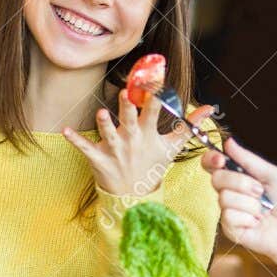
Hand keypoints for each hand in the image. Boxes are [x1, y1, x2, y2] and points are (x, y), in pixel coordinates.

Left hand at [64, 89, 214, 197]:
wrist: (135, 196)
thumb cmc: (152, 165)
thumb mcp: (172, 147)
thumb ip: (190, 125)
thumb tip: (210, 108)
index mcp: (148, 134)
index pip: (154, 112)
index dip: (156, 96)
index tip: (156, 80)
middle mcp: (131, 140)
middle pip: (130, 120)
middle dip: (128, 108)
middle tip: (127, 94)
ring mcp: (115, 150)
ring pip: (109, 134)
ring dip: (104, 125)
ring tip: (101, 114)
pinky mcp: (99, 158)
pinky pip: (86, 148)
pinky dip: (75, 140)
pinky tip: (65, 130)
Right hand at [202, 138, 276, 266]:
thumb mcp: (272, 175)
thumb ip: (248, 159)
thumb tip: (229, 142)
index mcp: (239, 177)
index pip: (213, 165)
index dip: (211, 159)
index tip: (220, 159)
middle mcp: (231, 193)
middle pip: (216, 178)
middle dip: (240, 182)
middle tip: (260, 190)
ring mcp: (229, 211)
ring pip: (224, 197)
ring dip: (249, 203)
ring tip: (263, 211)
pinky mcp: (229, 229)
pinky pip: (229, 216)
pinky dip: (248, 218)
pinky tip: (257, 223)